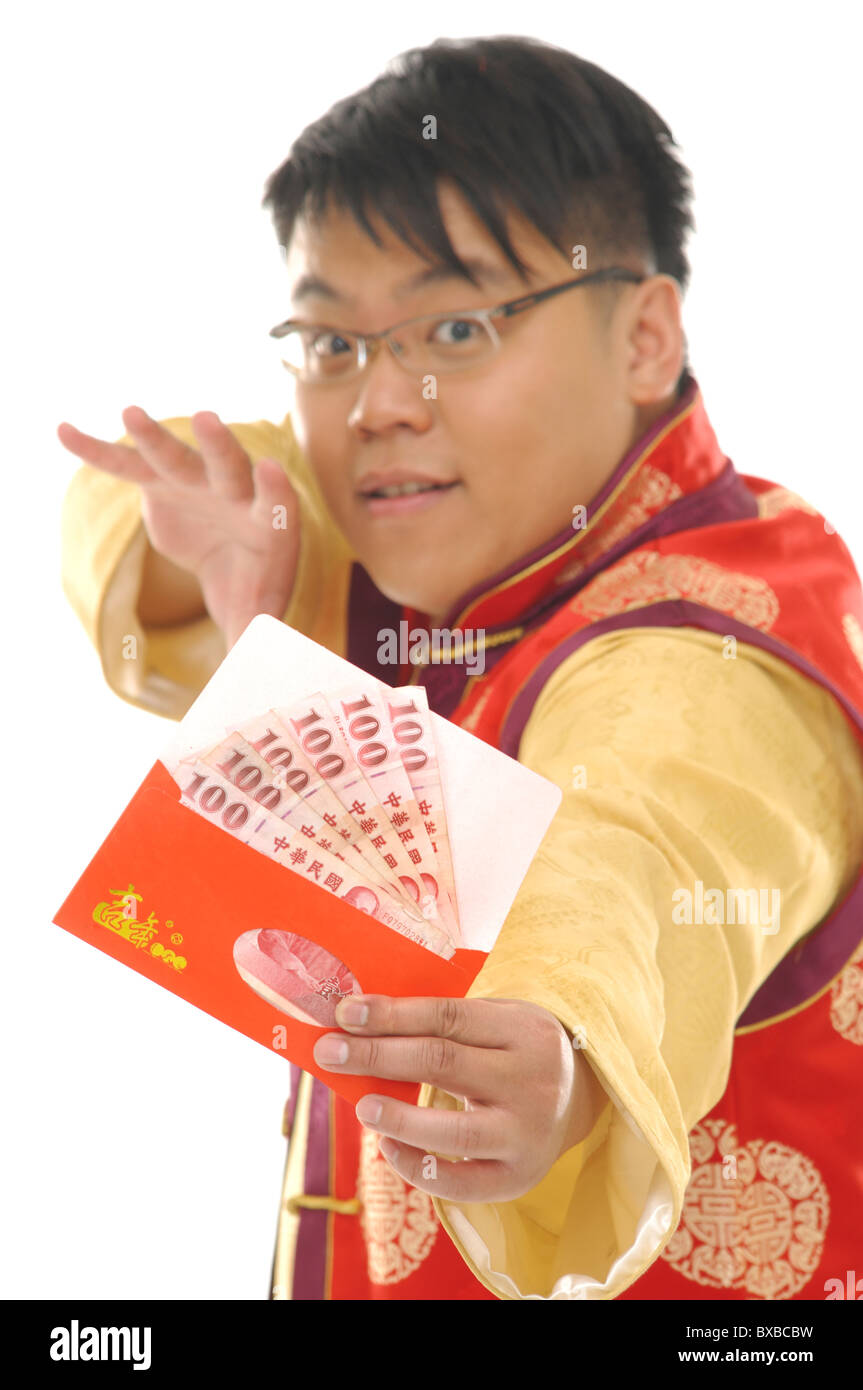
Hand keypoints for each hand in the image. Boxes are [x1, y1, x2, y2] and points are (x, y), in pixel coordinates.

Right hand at [57, 406, 300, 647]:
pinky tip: (64, 431)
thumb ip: (255, 639)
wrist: (233, 558)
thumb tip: (256, 682)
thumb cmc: (254, 587)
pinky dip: (97, 450)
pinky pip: (127, 465)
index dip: (275, 491)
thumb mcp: (255, 615)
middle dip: (219, 446)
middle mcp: (237, 492)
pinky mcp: (161, 482)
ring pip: (176, 456)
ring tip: (131, 413)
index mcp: (270, 523)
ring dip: (154, 436)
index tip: (272, 472)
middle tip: (208, 421)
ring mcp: (198, 481)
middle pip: (230, 466)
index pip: (277, 503)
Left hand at [313, 994, 607, 1202]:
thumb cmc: (515, 1051)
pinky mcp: (518, 1178)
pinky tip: (387, 1146)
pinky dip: (417, 1166)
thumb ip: (441, 1025)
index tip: (345, 1013)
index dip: (392, 1014)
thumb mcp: (496, 1022)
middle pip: (443, 1063)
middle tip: (330, 1052)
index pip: (447, 1017)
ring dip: (398, 1117)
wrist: (579, 1098)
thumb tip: (361, 1028)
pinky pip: (459, 1181)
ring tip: (361, 1106)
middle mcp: (531, 1081)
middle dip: (379, 1056)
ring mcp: (527, 1134)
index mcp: (524, 1030)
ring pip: (454, 1130)